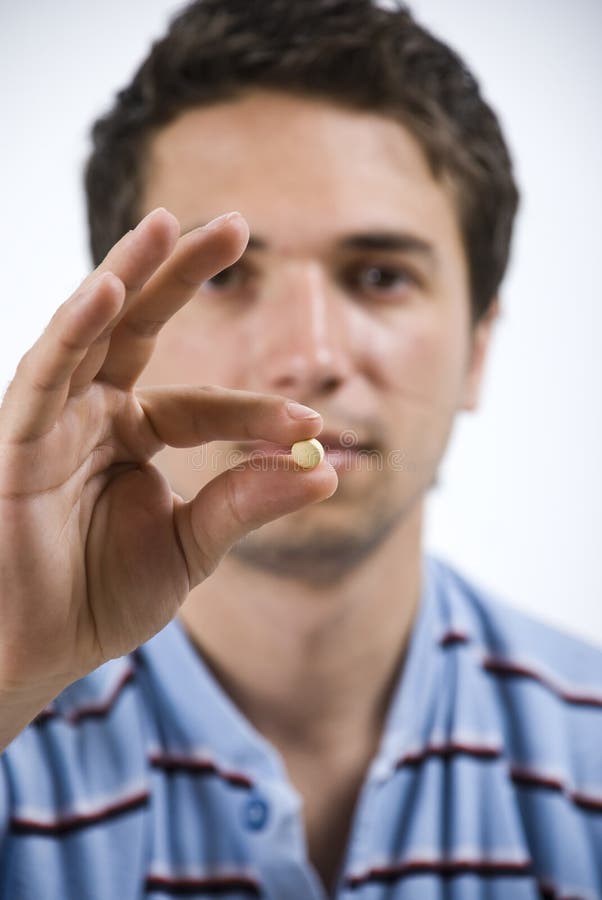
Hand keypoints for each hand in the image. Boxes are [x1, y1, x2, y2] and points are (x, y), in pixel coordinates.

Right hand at [0, 209, 336, 695]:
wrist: (39, 651)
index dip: (255, 411)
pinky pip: (45, 374)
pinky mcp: (17, 437)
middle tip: (236, 224)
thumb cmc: (103, 597)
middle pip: (139, 326)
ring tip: (168, 225)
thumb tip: (329, 471)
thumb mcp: (193, 545)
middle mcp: (93, 411)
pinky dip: (73, 331)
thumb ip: (248, 501)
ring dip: (126, 274)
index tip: (310, 425)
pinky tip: (108, 289)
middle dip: (182, 274)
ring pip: (89, 330)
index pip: (201, 404)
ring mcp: (53, 418)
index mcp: (133, 432)